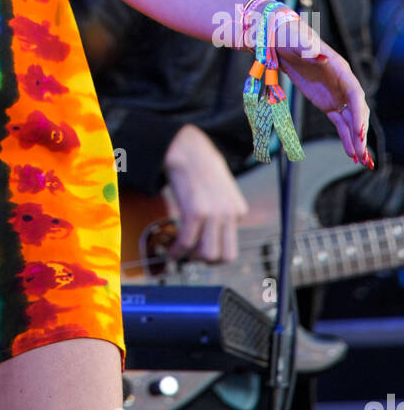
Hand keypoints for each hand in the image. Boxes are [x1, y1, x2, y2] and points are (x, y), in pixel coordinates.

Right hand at [163, 124, 249, 263]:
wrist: (187, 147)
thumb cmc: (200, 165)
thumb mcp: (221, 189)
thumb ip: (221, 210)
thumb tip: (212, 232)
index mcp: (239, 210)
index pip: (232, 245)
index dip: (213, 250)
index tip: (199, 249)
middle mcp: (230, 214)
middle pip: (225, 257)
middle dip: (206, 262)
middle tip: (191, 257)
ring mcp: (214, 214)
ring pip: (207, 255)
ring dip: (191, 259)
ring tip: (179, 253)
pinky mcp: (196, 212)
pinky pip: (187, 243)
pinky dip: (177, 251)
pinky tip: (170, 250)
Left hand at [275, 36, 371, 164]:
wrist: (281, 40)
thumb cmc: (291, 37)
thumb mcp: (298, 41)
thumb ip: (309, 49)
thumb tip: (320, 56)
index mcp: (340, 68)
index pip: (355, 94)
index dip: (359, 113)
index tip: (359, 132)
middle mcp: (343, 84)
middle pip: (357, 111)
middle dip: (360, 133)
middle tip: (361, 154)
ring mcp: (336, 95)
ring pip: (350, 121)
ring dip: (356, 141)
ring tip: (362, 161)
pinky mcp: (327, 103)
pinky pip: (340, 123)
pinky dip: (346, 138)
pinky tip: (351, 154)